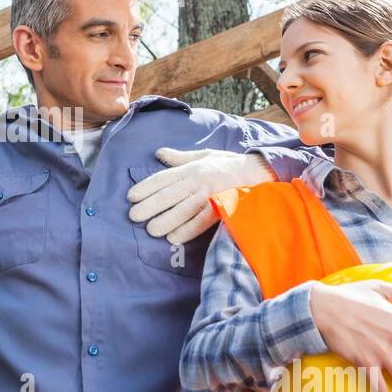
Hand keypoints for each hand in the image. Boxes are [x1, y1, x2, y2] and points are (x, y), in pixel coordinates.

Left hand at [127, 147, 276, 244]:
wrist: (260, 172)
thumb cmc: (229, 164)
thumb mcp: (205, 155)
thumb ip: (181, 158)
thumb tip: (159, 153)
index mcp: (193, 168)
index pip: (164, 178)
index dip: (146, 187)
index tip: (131, 196)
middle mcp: (199, 181)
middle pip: (170, 195)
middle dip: (150, 206)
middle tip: (133, 216)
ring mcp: (211, 195)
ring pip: (184, 210)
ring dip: (166, 221)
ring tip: (150, 230)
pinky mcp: (222, 208)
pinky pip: (202, 222)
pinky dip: (187, 231)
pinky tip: (174, 238)